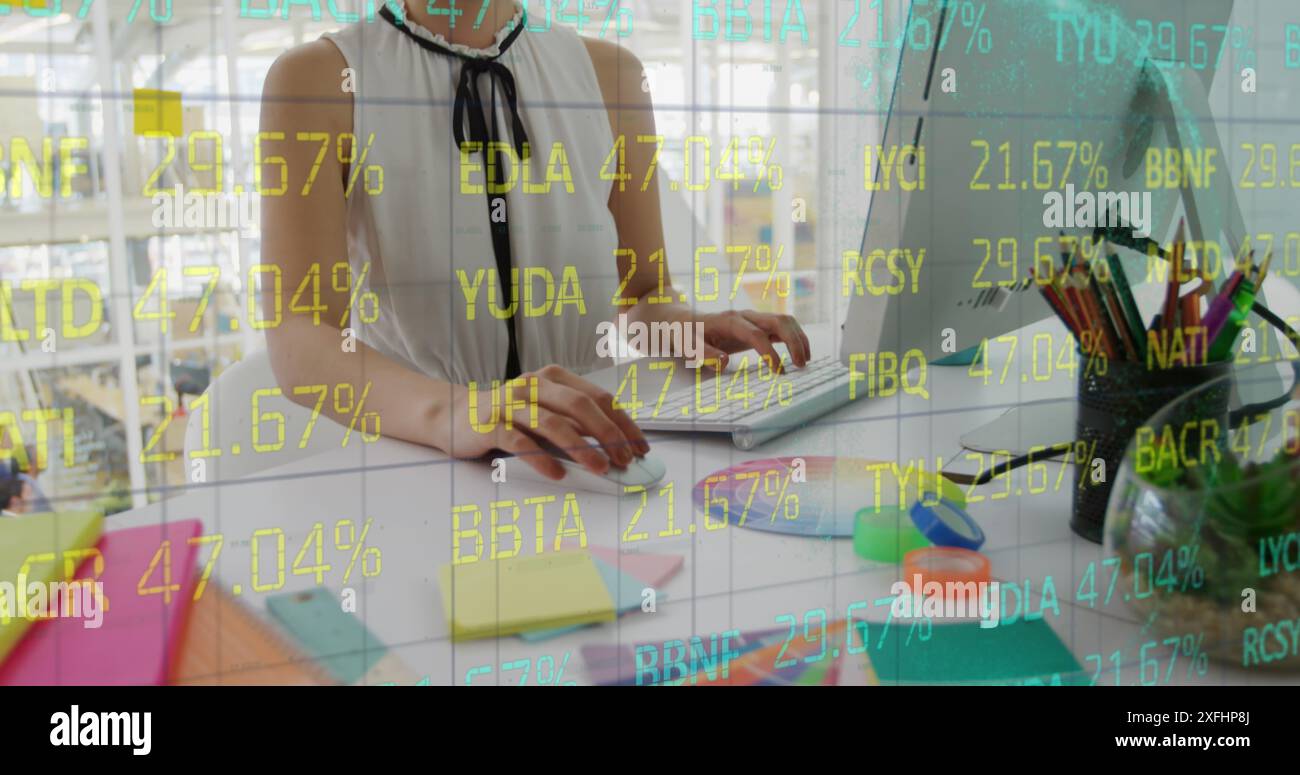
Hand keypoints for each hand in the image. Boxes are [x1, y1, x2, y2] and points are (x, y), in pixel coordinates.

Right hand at [433, 365, 649, 480]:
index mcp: (554, 378)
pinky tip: (558, 473)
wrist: (456, 416)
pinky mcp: (490, 424)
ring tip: (600, 468)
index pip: (599, 397)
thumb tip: (617, 448)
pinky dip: (542, 458)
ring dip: (582, 448)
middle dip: (609, 434)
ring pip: (553, 423)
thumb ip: (577, 423)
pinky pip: (520, 442)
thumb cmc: (510, 416)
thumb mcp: (547, 412)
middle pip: (580, 406)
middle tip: (625, 459)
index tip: (640, 447)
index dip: (623, 422)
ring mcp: (511, 403)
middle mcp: (534, 385)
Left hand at [697, 310, 810, 371]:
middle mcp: (746, 316)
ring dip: (799, 338)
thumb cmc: (687, 335)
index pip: (757, 335)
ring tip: (806, 360)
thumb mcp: (689, 346)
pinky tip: (800, 354)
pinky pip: (782, 327)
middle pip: (778, 321)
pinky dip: (794, 338)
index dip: (770, 353)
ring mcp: (754, 319)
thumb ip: (705, 354)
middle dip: (794, 341)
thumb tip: (723, 363)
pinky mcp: (758, 325)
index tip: (779, 372)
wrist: (686, 322)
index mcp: (730, 321)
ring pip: (784, 321)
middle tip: (801, 365)